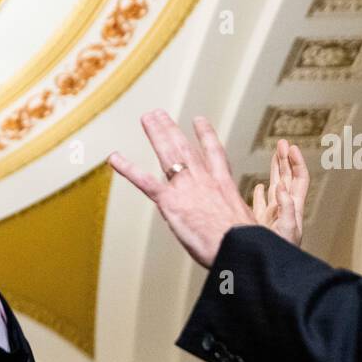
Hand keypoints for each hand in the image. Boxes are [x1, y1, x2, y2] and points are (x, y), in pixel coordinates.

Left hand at [107, 111, 254, 267]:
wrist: (239, 246)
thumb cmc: (245, 243)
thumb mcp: (247, 226)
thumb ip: (235, 221)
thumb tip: (234, 229)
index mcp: (224, 184)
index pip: (214, 153)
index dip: (206, 135)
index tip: (199, 120)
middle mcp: (204, 179)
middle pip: (185, 147)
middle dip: (171, 129)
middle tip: (159, 114)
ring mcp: (187, 188)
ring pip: (168, 154)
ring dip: (156, 134)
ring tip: (146, 118)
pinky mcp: (171, 201)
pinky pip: (145, 181)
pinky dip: (128, 168)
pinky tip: (114, 158)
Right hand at [251, 139, 308, 245]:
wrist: (269, 270)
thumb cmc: (281, 254)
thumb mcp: (286, 231)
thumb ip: (286, 209)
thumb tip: (281, 188)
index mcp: (293, 207)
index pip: (298, 179)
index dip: (296, 162)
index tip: (290, 148)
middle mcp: (284, 209)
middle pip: (287, 178)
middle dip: (285, 160)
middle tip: (282, 143)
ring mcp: (272, 216)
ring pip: (275, 188)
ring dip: (275, 171)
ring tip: (274, 156)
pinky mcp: (260, 225)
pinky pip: (261, 205)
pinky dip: (259, 194)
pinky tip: (258, 188)